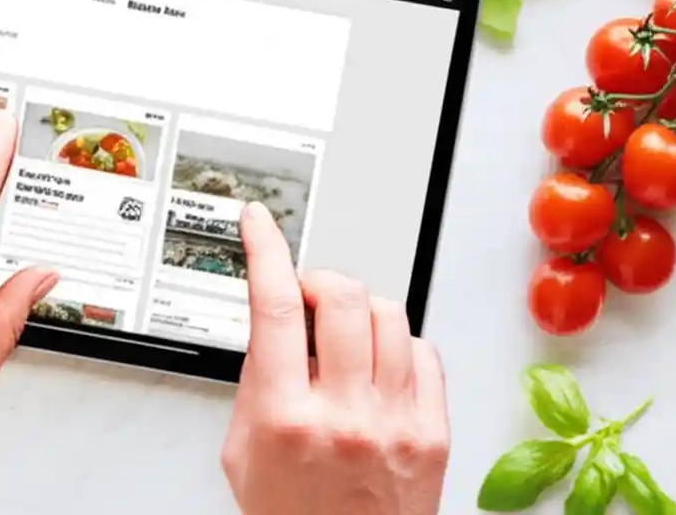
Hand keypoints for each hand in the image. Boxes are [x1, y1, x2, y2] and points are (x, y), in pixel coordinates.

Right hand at [222, 203, 449, 514]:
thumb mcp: (242, 451)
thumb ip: (257, 382)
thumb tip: (275, 324)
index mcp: (286, 418)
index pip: (277, 307)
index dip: (266, 251)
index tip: (259, 225)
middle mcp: (346, 415)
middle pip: (344, 298)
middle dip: (321, 280)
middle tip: (309, 295)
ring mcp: (396, 422)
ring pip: (390, 315)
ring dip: (361, 310)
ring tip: (346, 336)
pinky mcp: (433, 434)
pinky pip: (425, 353)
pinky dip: (399, 345)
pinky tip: (379, 367)